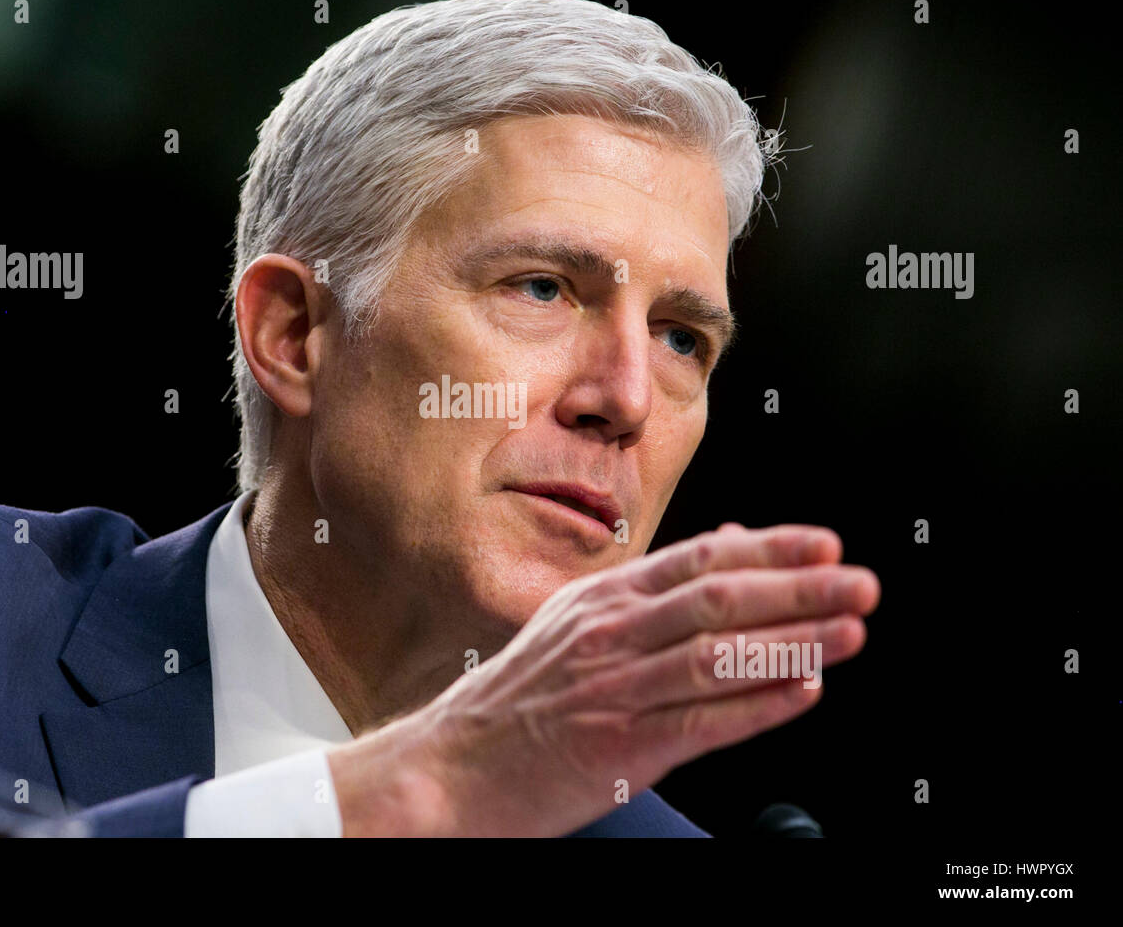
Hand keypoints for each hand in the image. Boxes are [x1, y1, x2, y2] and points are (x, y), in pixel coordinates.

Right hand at [334, 522, 878, 835]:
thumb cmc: (516, 701)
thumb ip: (652, 586)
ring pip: (717, 655)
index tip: (823, 545)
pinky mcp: (617, 749)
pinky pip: (701, 722)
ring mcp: (612, 690)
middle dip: (798, 590)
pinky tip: (803, 692)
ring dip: (795, 641)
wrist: (449, 770)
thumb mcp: (574, 623)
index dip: (768, 551)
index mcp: (601, 600)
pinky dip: (757, 706)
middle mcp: (609, 636)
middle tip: (860, 582)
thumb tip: (729, 540)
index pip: (698, 560)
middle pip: (717, 600)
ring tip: (852, 631)